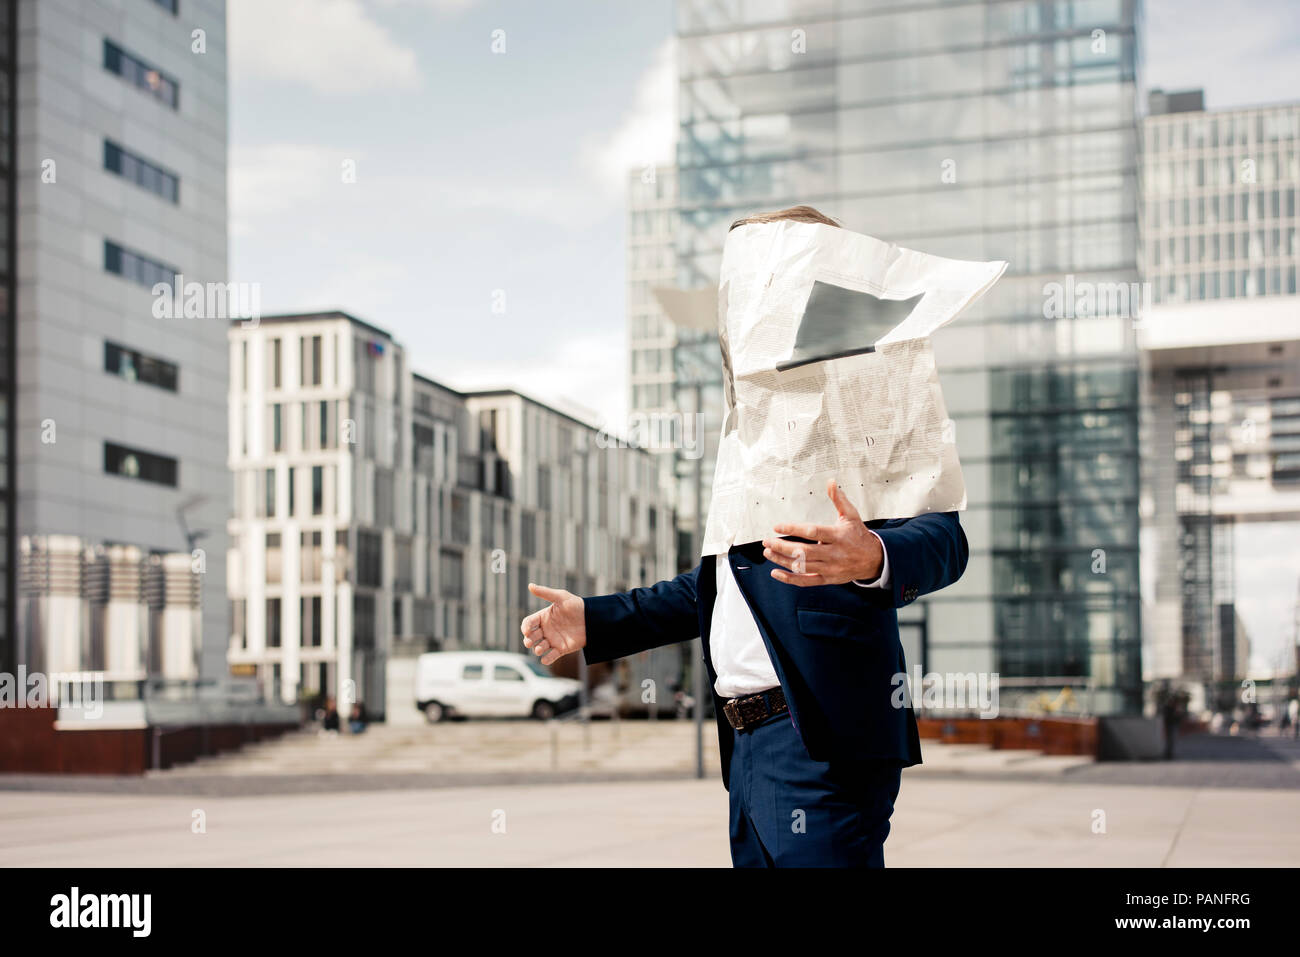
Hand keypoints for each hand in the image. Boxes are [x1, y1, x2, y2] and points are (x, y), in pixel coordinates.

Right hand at [520, 583, 585, 664]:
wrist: (592, 619)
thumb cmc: (576, 605)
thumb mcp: (561, 597)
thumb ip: (545, 593)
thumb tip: (530, 585)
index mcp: (543, 617)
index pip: (528, 623)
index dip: (525, 627)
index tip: (527, 630)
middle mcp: (546, 630)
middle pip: (531, 637)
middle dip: (528, 640)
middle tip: (530, 641)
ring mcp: (553, 640)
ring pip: (538, 648)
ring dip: (537, 650)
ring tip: (541, 648)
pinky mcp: (561, 649)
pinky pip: (550, 657)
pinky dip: (546, 659)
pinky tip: (545, 658)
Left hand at [762, 479, 882, 586]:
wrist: (874, 560)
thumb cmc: (858, 535)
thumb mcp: (851, 516)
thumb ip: (839, 500)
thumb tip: (831, 482)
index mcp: (838, 536)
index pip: (812, 532)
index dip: (793, 529)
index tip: (777, 526)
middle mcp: (834, 554)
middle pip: (804, 552)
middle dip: (782, 547)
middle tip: (767, 542)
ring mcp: (830, 568)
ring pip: (802, 567)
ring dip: (782, 560)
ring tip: (768, 552)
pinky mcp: (828, 579)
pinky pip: (806, 581)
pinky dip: (789, 579)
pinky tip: (775, 572)